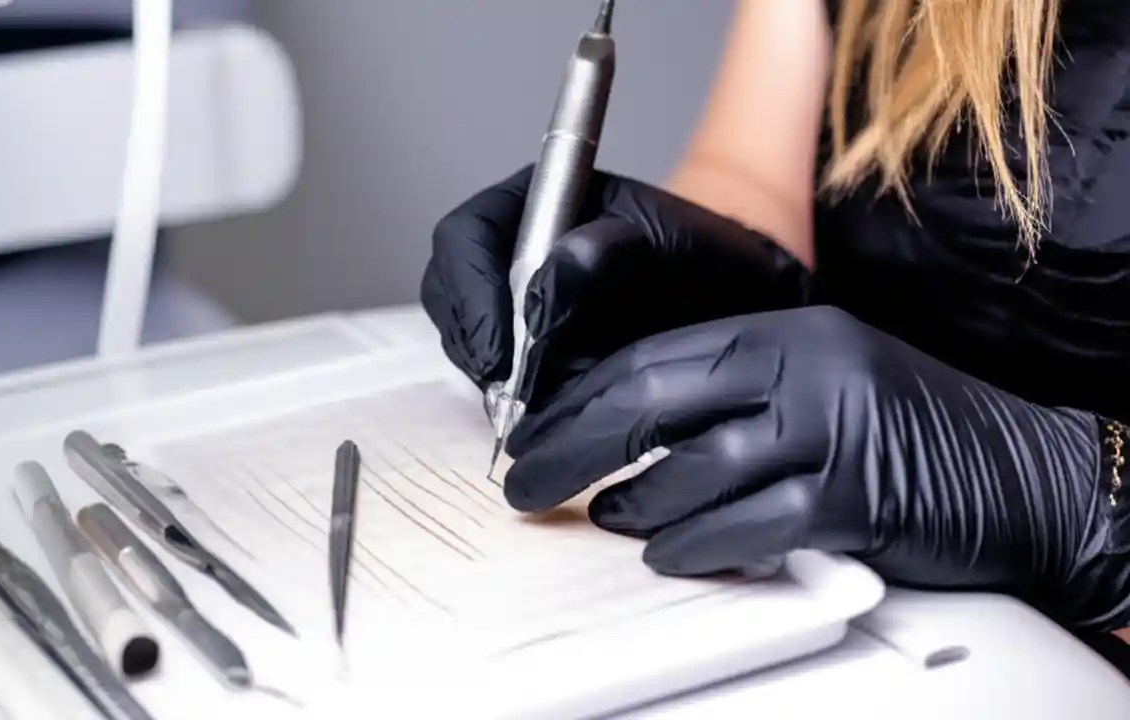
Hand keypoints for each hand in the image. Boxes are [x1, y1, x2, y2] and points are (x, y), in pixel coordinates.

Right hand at [420, 166, 807, 406]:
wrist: (744, 304)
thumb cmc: (711, 258)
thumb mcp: (671, 245)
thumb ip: (606, 256)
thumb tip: (541, 289)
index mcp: (537, 201)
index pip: (464, 239)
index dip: (469, 297)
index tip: (501, 354)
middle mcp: (513, 252)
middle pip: (451, 298)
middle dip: (478, 350)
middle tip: (517, 395)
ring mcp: (516, 308)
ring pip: (471, 348)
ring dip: (501, 383)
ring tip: (558, 400)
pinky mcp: (530, 359)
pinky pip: (501, 386)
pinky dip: (522, 405)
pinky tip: (562, 412)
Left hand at [503, 306, 1129, 629]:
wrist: (1023, 468)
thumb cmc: (909, 427)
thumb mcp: (817, 379)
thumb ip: (732, 392)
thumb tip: (627, 426)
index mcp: (785, 329)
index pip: (651, 355)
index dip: (578, 397)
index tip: (534, 429)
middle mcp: (802, 366)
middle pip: (650, 398)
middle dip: (571, 443)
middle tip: (527, 479)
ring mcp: (828, 430)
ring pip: (691, 468)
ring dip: (631, 503)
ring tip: (604, 517)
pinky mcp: (851, 497)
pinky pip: (745, 526)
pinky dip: (694, 545)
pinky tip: (669, 551)